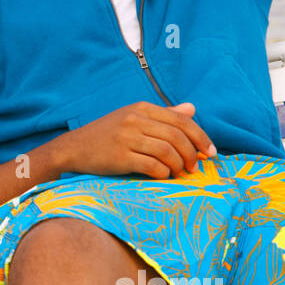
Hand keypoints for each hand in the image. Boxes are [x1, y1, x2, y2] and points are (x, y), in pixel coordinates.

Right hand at [57, 101, 218, 179]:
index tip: (210, 152)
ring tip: (181, 173)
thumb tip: (192, 109)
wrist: (74, 148)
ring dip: (179, 165)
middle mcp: (135, 119)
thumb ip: (164, 114)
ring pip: (167, 151)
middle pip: (177, 136)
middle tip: (196, 168)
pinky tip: (163, 176)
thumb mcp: (134, 118)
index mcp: (142, 108)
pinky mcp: (120, 156)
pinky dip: (163, 173)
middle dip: (192, 154)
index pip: (181, 120)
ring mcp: (127, 137)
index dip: (200, 137)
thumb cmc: (106, 135)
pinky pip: (152, 166)